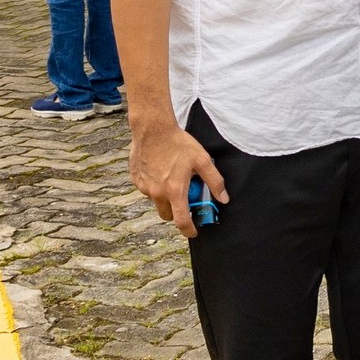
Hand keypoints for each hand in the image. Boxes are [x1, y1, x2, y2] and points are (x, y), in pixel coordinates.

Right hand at [128, 110, 227, 238]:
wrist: (152, 128)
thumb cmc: (178, 142)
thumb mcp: (202, 160)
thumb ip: (215, 182)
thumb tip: (223, 199)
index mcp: (174, 191)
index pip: (181, 222)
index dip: (189, 231)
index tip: (193, 231)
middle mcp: (157, 193)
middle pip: (167, 215)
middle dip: (176, 212)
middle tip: (184, 197)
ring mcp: (144, 186)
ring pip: (156, 201)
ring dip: (165, 196)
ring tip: (171, 176)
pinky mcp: (136, 178)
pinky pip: (147, 189)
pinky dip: (154, 185)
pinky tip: (160, 169)